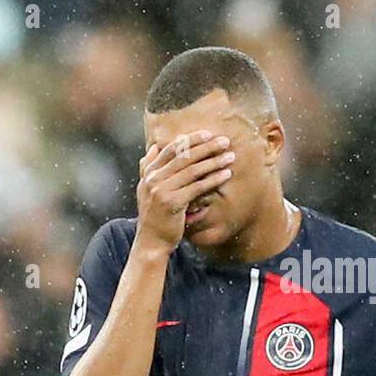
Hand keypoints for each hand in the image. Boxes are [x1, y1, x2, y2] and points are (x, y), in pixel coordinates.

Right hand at [133, 131, 233, 253]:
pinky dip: (213, 179)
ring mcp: (162, 190)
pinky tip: (226, 174)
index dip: (190, 140)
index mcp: (149, 172)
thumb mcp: (146, 189)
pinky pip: (197, 187)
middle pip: (184, 156)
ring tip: (230, 156)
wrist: (151, 241)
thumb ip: (148, 168)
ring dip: (214, 161)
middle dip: (206, 147)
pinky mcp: (173, 203)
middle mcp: (154, 179)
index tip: (207, 133)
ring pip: (193, 170)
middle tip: (224, 141)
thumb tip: (154, 147)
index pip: (171, 149)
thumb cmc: (155, 215)